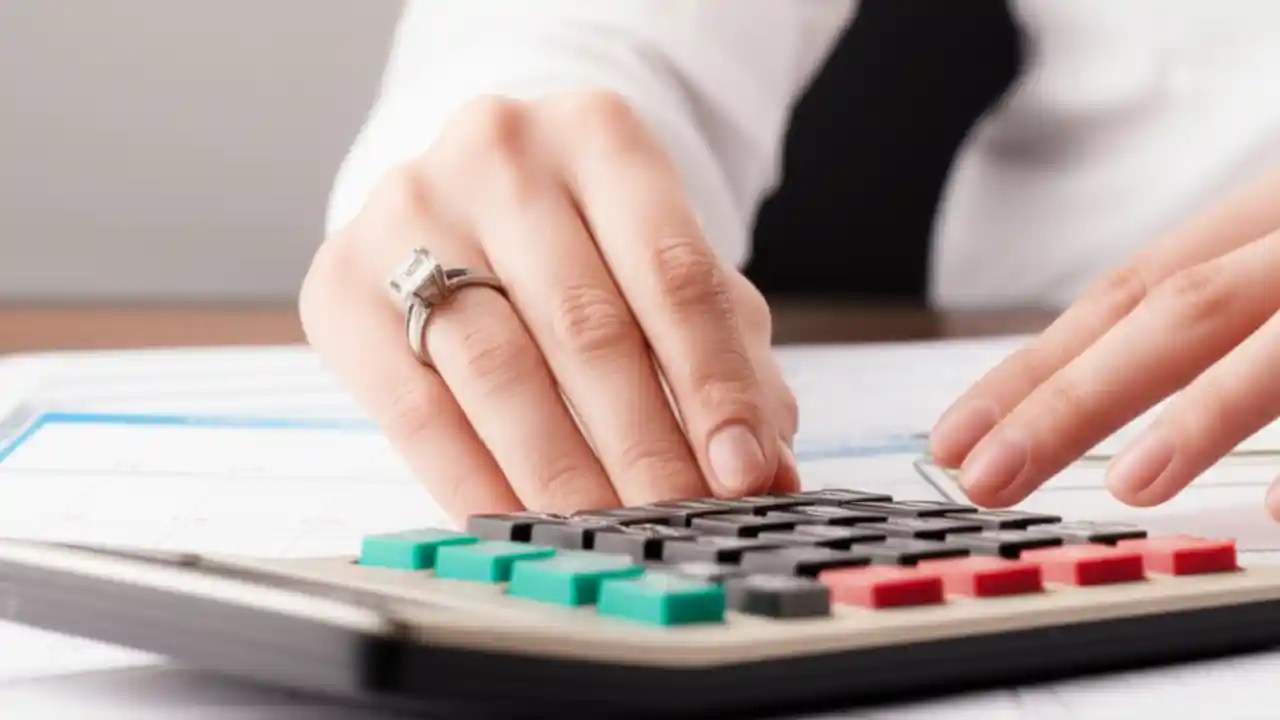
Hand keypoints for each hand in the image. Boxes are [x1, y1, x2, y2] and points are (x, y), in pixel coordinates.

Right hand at [300, 92, 797, 522]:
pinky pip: (413, 407)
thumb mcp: (665, 265)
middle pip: (584, 324)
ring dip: (561, 471)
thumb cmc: (584, 237)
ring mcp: (409, 213)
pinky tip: (517, 523)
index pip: (672, 272)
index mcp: (599, 134)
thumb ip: (724, 353)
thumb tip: (766, 466)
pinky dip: (471, 477)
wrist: (463, 189)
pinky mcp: (342, 283)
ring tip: (607, 530)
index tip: (741, 471)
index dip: (713, 384)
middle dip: (642, 443)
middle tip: (678, 519)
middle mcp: (499, 154)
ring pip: (497, 368)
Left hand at [930, 168, 1279, 520]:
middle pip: (1176, 312)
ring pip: (1277, 346)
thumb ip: (1227, 305)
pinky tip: (1279, 509)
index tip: (955, 437)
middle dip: (1073, 400)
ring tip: (1130, 485)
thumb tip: (1130, 374)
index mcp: (1262, 223)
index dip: (1034, 369)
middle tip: (987, 477)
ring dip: (1202, 415)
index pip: (1124, 297)